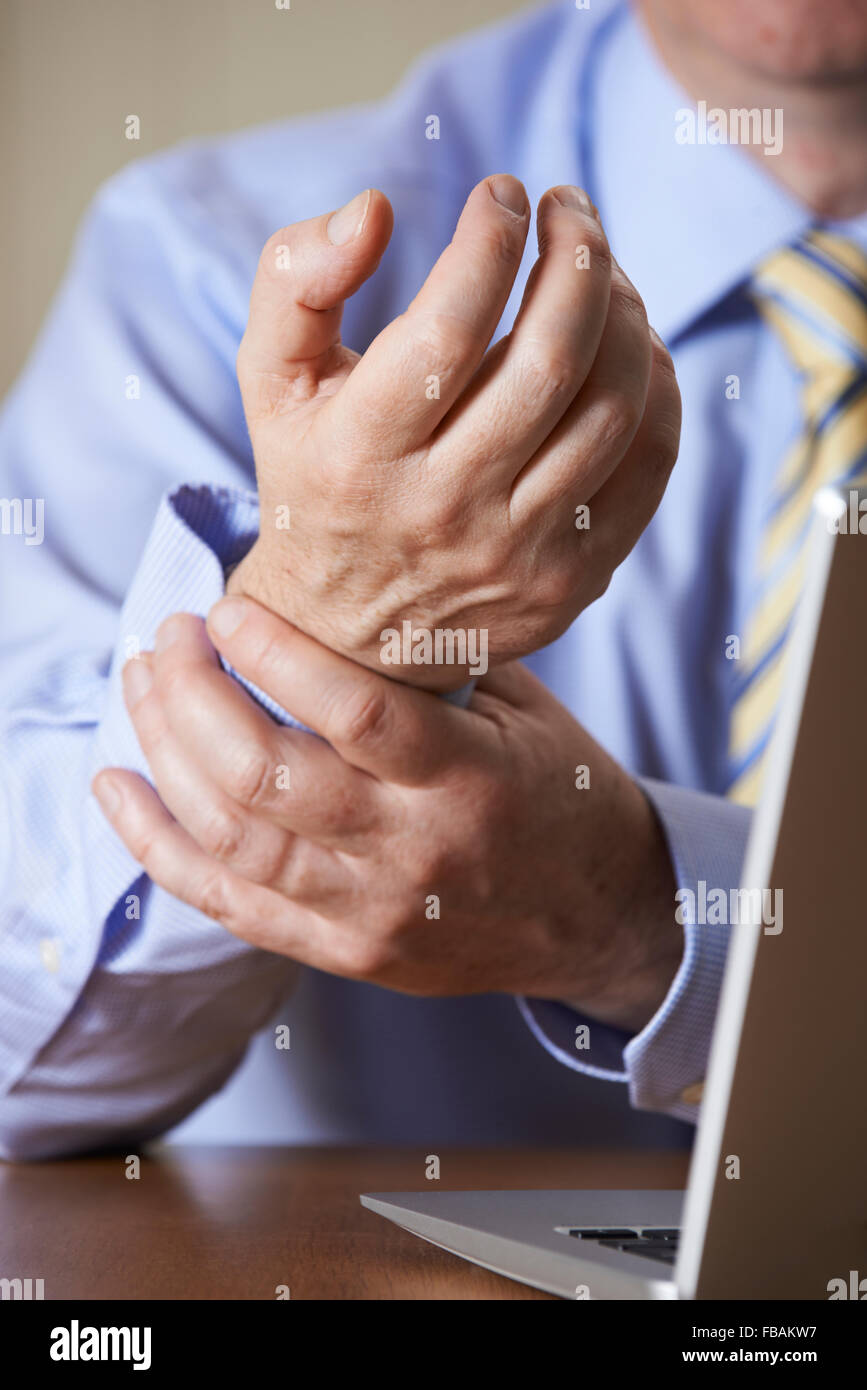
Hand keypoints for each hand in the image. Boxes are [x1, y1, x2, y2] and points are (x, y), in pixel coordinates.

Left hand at [93, 599, 680, 1029]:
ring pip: (234, 840)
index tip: (226, 609)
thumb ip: (430, 668)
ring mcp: (371, 914)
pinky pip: (229, 905)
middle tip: (172, 639)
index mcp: (470, 779)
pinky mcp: (344, 954)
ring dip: (167, 754)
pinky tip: (117, 789)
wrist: (598, 920)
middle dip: (194, 696)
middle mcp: (413, 852)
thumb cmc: (558, 797)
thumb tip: (324, 596)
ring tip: (143, 689)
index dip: (277, 654)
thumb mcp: (523, 712)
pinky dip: (159, 848)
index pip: (357, 713)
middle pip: (268, 778)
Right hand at [229, 177, 680, 690]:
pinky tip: (628, 344)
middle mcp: (441, 513)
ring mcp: (516, 555)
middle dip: (577, 257)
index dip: (490, 241)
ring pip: (612, 409)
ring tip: (601, 269)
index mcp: (359, 457)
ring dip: (625, 312)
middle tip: (571, 210)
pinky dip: (655, 387)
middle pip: (549, 362)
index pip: (447, 329)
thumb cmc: (314, 478)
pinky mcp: (572, 581)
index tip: (503, 193)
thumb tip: (375, 207)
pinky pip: (649, 466)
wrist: (348, 634)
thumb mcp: (271, 381)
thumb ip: (296, 279)